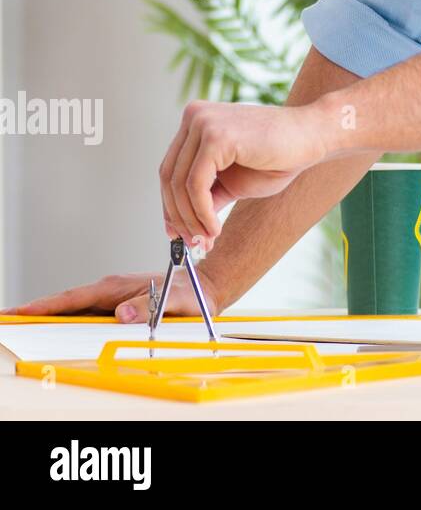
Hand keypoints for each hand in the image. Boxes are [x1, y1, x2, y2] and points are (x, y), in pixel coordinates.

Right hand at [2, 267, 224, 322]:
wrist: (206, 287)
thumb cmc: (191, 293)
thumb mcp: (176, 301)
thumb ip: (150, 307)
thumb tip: (121, 314)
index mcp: (118, 288)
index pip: (73, 299)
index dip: (45, 306)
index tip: (19, 311)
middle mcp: (111, 291)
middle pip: (66, 304)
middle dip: (37, 311)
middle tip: (9, 319)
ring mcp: (113, 297)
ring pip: (75, 309)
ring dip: (51, 317)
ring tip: (24, 324)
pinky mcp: (118, 305)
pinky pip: (88, 314)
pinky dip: (69, 319)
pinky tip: (57, 327)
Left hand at [159, 100, 327, 248]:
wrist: (313, 137)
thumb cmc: (280, 156)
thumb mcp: (233, 180)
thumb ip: (206, 195)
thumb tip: (181, 228)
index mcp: (196, 120)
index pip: (170, 169)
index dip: (170, 205)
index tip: (176, 233)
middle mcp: (194, 116)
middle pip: (169, 177)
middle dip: (179, 216)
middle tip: (192, 243)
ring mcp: (203, 123)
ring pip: (179, 184)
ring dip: (191, 220)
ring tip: (207, 239)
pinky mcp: (215, 137)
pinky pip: (196, 186)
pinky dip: (202, 213)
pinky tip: (215, 228)